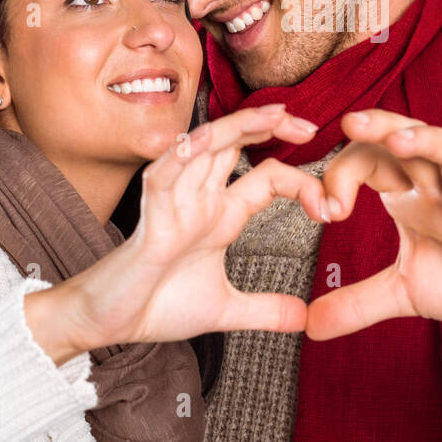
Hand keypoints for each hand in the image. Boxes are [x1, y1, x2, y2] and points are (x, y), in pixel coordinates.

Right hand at [58, 104, 329, 352]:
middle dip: (270, 126)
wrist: (111, 325)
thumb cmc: (157, 306)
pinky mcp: (148, 215)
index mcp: (219, 214)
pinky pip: (164, 174)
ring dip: (237, 127)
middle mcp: (199, 198)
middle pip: (235, 143)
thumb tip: (305, 318)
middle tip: (309, 125)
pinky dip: (183, 155)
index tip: (331, 208)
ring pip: (204, 147)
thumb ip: (264, 310)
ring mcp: (173, 202)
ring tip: (273, 116)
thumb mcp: (225, 309)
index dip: (301, 181)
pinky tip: (204, 143)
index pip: (266, 177)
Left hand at [305, 109, 441, 340]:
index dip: (342, 176)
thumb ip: (357, 304)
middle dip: (381, 126)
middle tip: (348, 122)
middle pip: (412, 138)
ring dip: (427, 142)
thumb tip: (309, 326)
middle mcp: (441, 188)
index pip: (372, 160)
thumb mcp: (404, 293)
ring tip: (398, 139)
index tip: (323, 212)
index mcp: (413, 195)